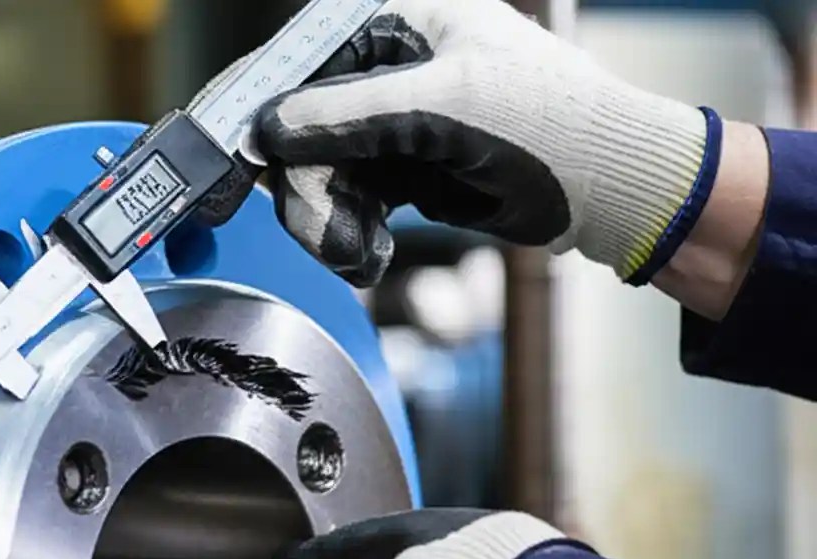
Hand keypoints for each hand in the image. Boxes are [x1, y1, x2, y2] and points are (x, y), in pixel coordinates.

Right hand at [207, 0, 715, 286]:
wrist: (609, 188)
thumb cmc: (552, 123)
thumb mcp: (448, 107)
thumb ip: (353, 113)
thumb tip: (271, 127)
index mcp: (397, 19)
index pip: (299, 58)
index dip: (259, 109)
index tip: (229, 157)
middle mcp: (386, 64)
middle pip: (298, 127)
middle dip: (305, 187)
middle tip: (324, 232)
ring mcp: (391, 119)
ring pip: (317, 171)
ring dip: (326, 220)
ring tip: (357, 252)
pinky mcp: (400, 166)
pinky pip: (345, 199)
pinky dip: (348, 232)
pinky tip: (372, 255)